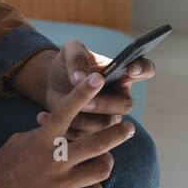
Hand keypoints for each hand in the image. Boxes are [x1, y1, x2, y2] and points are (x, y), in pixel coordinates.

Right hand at [0, 71, 135, 187]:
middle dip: (117, 133)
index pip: (66, 111)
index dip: (83, 93)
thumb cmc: (6, 163)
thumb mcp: (24, 139)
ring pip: (101, 170)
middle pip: (97, 144)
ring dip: (105, 164)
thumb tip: (70, 123)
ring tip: (104, 162)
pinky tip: (87, 185)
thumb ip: (49, 132)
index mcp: (42, 139)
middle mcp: (53, 160)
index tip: (99, 78)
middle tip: (128, 128)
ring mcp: (58, 185)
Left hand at [38, 39, 155, 139]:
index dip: (142, 70)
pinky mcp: (89, 131)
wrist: (51, 81)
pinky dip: (63, 128)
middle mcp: (118, 96)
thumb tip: (80, 78)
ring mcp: (106, 115)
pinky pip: (83, 137)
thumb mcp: (69, 50)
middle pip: (125, 105)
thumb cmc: (67, 63)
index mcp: (121, 72)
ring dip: (84, 119)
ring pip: (105, 126)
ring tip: (61, 110)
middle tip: (84, 102)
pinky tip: (43, 116)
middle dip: (104, 104)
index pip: (145, 69)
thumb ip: (76, 58)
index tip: (130, 69)